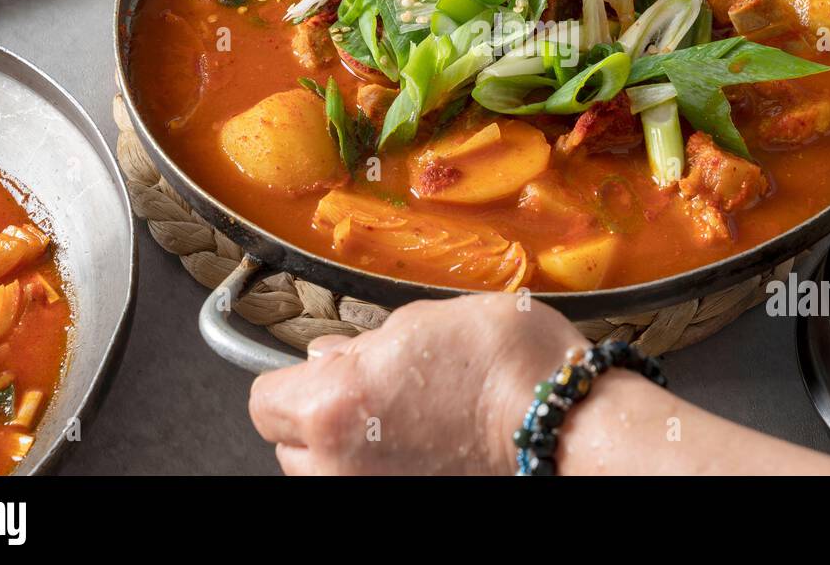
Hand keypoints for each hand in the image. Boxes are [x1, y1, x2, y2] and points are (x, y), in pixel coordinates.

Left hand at [248, 293, 585, 474]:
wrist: (564, 425)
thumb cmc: (507, 367)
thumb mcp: (421, 322)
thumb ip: (362, 343)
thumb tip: (332, 357)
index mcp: (334, 404)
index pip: (265, 398)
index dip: (292, 376)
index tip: (319, 366)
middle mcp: (338, 465)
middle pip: (289, 441)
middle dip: (318, 412)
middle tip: (369, 385)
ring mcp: (369, 495)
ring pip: (323, 472)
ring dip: (346, 446)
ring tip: (402, 418)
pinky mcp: (402, 508)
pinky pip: (366, 486)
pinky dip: (381, 469)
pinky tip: (421, 445)